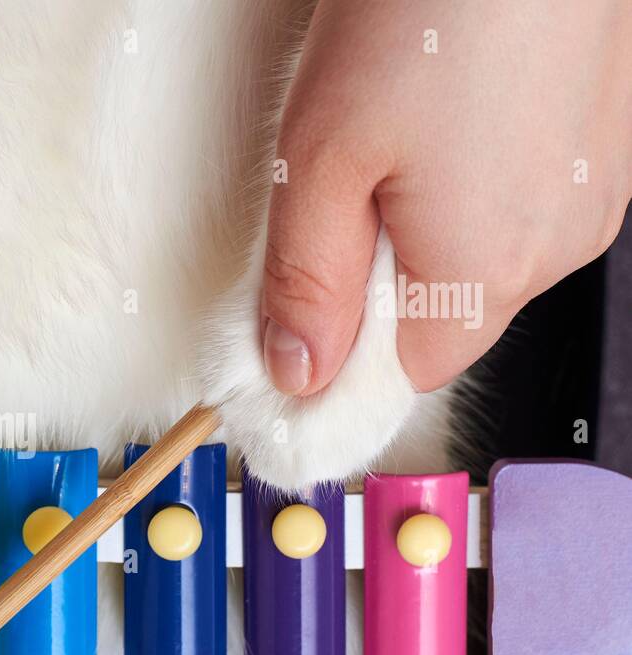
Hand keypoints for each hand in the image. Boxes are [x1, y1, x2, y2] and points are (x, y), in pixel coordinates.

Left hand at [262, 0, 631, 395]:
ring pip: (484, 259)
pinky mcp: (605, 146)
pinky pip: (522, 203)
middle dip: (383, 280)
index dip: (345, 350)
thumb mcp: (318, 162)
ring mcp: (594, 193)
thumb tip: (296, 372)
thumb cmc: (426, 12)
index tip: (301, 304)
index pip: (406, 375)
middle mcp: (559, 247)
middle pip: (447, 319)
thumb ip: (305, 283)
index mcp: (487, 271)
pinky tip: (447, 116)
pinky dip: (474, 184)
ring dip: (428, 226)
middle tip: (343, 188)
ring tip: (399, 136)